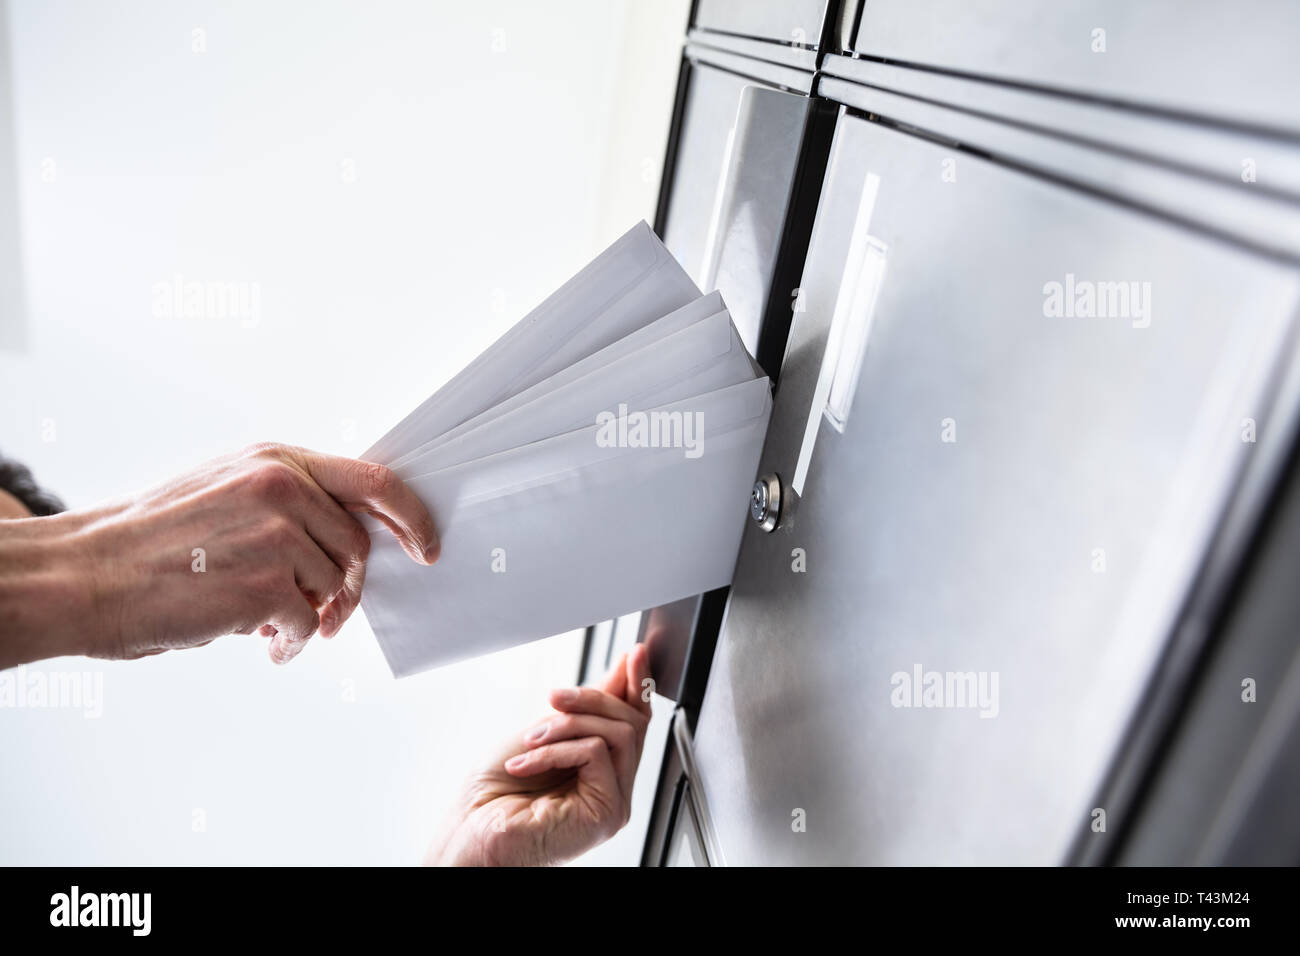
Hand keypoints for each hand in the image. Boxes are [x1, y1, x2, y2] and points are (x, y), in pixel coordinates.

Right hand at [0, 443, 437, 666]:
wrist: (87, 574)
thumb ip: (290, 501)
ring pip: (333, 587)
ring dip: (310, 616)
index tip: (425, 547)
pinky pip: (307, 623)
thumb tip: (348, 539)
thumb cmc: (154, 540)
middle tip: (326, 614)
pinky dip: (291, 642)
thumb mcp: (227, 489)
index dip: (411, 516)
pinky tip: (262, 643)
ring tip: (270, 626)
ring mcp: (277, 533)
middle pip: (357, 547)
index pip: (374, 480)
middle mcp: (283, 486)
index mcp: (276, 459)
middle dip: (346, 587)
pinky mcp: (267, 584)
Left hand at [427, 644, 653, 865]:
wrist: (467, 834)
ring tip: (531, 737)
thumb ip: (583, 710)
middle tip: (554, 696)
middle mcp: (613, 788)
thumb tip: (620, 672)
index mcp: (600, 771)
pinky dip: (557, 748)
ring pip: (620, 733)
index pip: (634, 721)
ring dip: (569, 722)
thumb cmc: (491, 795)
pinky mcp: (607, 814)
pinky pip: (596, 753)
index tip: (633, 653)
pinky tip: (527, 760)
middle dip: (591, 697)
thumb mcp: (542, 733)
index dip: (636, 684)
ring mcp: (613, 803)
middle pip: (632, 722)